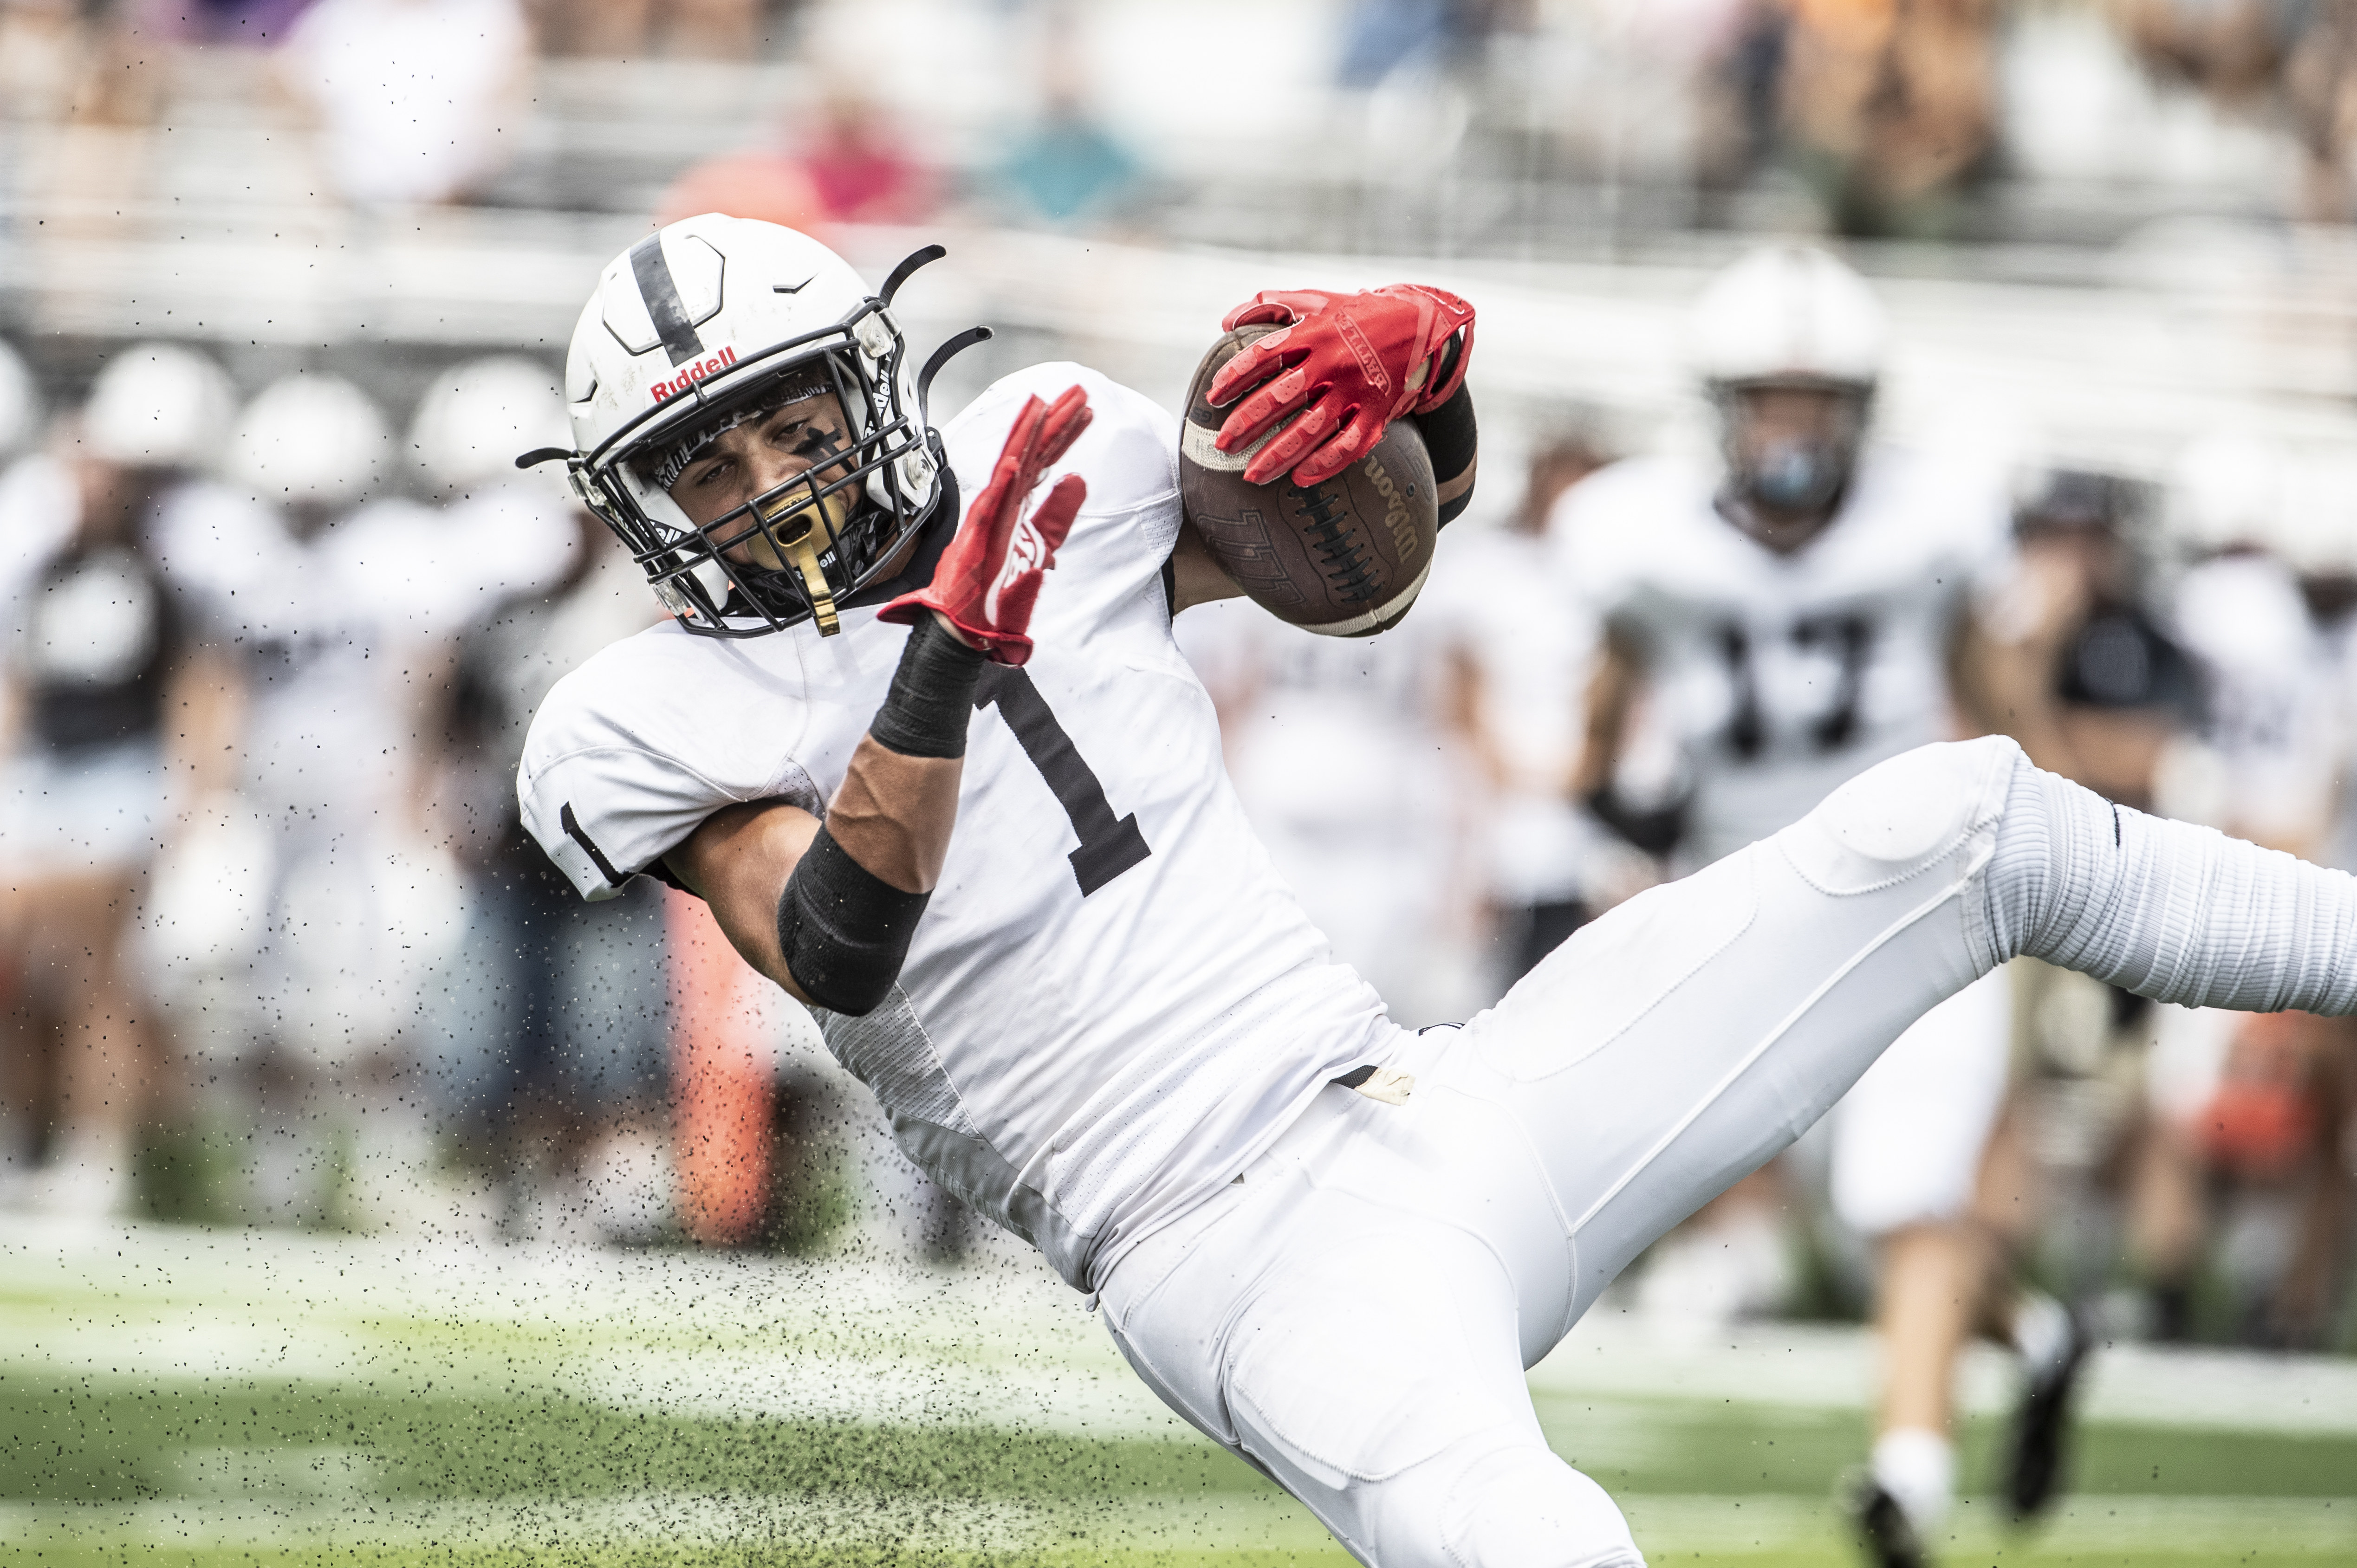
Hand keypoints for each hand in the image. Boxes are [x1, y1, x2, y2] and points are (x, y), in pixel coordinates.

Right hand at [879, 386, 1090, 665]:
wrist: (966, 624)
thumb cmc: (994, 590)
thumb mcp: (1042, 545)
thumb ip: (1059, 513)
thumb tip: (1079, 479)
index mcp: (1016, 504)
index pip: (1045, 460)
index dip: (1066, 433)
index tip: (1087, 409)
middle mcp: (1002, 502)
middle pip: (1031, 452)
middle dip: (1055, 420)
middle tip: (1078, 392)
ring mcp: (989, 516)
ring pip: (1010, 467)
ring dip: (1027, 436)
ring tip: (1044, 405)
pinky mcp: (978, 538)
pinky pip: (991, 507)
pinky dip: (1003, 483)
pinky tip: (1016, 460)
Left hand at [1207, 284, 1473, 486]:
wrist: (1421, 324)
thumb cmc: (1357, 314)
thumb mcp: (1316, 300)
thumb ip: (1269, 306)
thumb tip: (1226, 323)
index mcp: (1313, 333)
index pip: (1263, 355)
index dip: (1234, 377)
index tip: (1213, 398)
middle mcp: (1332, 362)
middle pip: (1280, 397)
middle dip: (1246, 424)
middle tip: (1222, 446)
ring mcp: (1355, 391)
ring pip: (1310, 429)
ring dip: (1277, 455)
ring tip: (1251, 475)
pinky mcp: (1377, 413)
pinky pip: (1348, 446)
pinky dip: (1324, 465)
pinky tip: (1299, 478)